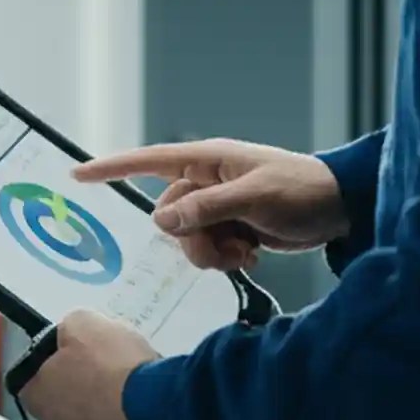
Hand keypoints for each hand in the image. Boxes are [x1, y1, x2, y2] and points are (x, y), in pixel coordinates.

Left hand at [18, 310, 170, 419]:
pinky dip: (129, 418)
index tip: (72, 350)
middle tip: (104, 364)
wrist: (157, 411)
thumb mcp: (83, 322)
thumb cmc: (112, 367)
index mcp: (36, 397)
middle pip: (63, 400)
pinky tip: (144, 401)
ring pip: (94, 418)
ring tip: (130, 382)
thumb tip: (69, 334)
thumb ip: (68, 328)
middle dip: (82, 383)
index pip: (31, 379)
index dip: (51, 361)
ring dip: (108, 402)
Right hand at [71, 138, 348, 270]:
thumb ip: (208, 207)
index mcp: (207, 161)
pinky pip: (206, 248)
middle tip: (231, 244)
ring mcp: (218, 206)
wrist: (341, 208)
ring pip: (186, 238)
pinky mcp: (230, 227)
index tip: (77, 176)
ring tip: (246, 250)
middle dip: (193, 239)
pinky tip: (252, 254)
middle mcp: (206, 182)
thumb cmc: (303, 190)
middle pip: (168, 217)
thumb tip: (162, 220)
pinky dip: (225, 258)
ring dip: (211, 252)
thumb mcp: (256, 197)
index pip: (148, 162)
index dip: (111, 169)